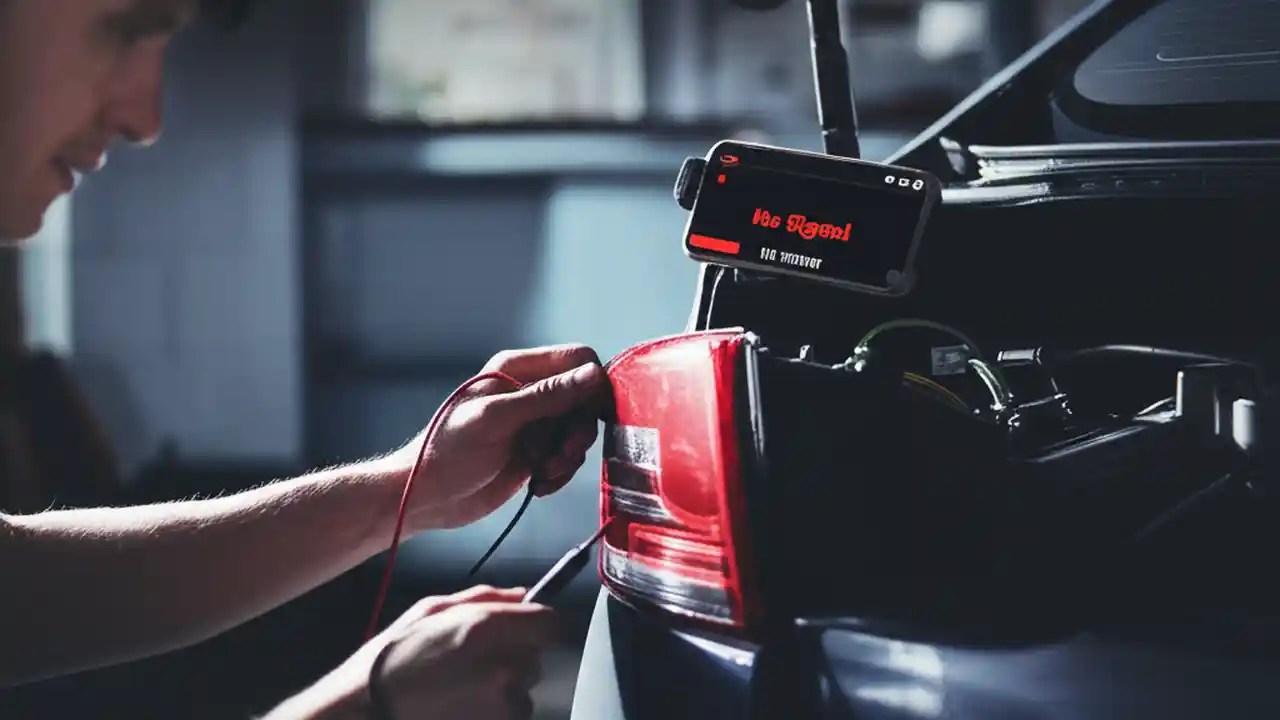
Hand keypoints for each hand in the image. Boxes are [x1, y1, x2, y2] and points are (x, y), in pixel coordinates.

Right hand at [272, 586, 556, 719]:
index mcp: (488, 628)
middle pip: (534, 658)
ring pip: (522, 690)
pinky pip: (511, 715)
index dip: (539, 623)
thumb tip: (522, 593)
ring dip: (503, 687)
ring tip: (459, 687)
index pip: (551, 623)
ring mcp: (502, 705)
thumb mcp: (431, 611)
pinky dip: (494, 711)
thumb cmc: (391, 659)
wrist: (365, 710)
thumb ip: (485, 598)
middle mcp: (503, 667)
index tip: (527, 628)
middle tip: (472, 660)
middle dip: (512, 656)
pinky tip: (460, 705)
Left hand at [383, 344, 609, 530]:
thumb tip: (593, 375)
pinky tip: (538, 483)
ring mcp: (534, 424)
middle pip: (585, 399)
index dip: (592, 386)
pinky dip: (560, 473)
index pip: (578, 360)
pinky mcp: (536, 453)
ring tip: (544, 471)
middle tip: (562, 452)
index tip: (588, 416)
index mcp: (517, 369)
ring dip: (569, 455)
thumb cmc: (448, 451)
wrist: (427, 498)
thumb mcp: (497, 419)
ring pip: (579, 431)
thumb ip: (546, 396)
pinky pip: (567, 457)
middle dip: (579, 429)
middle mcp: (529, 391)